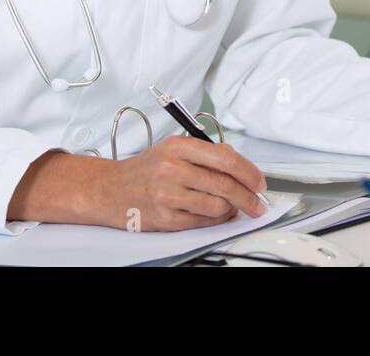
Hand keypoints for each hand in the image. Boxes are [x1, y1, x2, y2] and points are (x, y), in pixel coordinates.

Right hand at [93, 136, 268, 230]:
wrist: (110, 189)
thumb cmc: (145, 169)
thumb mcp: (173, 149)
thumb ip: (206, 154)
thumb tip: (240, 165)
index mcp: (178, 147)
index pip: (225, 159)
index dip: (249, 172)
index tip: (259, 182)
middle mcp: (172, 169)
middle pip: (225, 184)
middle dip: (248, 197)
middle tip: (257, 204)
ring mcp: (168, 195)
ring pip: (217, 206)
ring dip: (231, 210)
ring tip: (230, 207)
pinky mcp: (166, 218)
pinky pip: (203, 222)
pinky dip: (215, 220)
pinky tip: (215, 215)